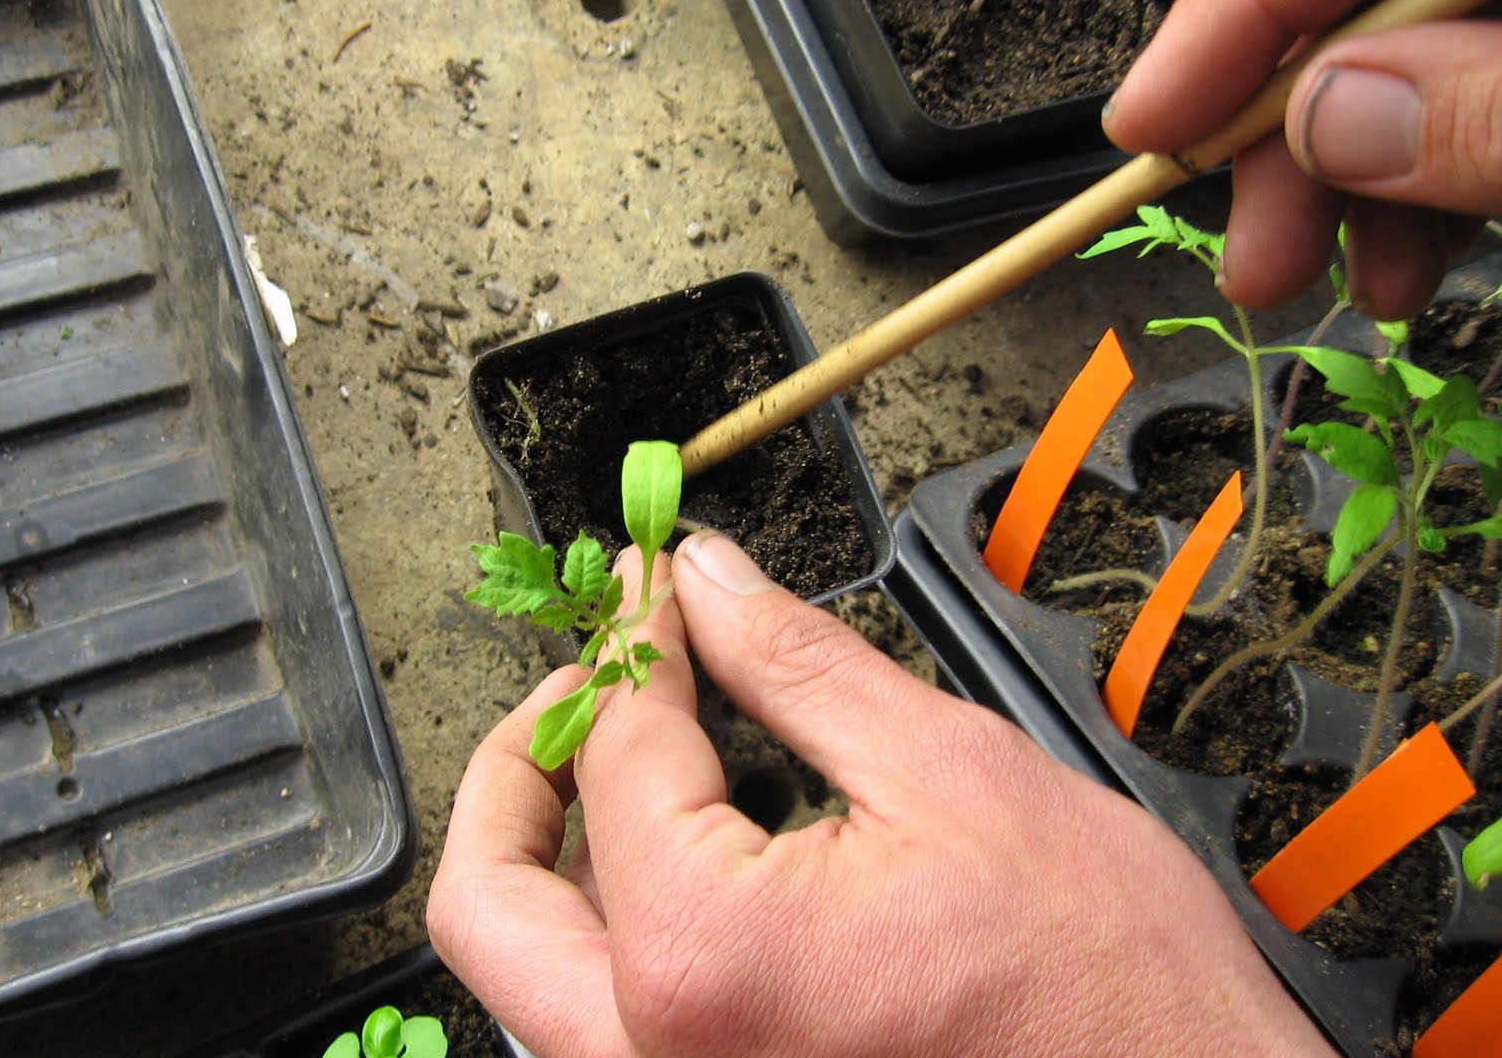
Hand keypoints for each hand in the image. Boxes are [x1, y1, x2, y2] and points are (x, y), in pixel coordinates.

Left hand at [428, 533, 1330, 1055]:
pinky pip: (603, 1026)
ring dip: (547, 854)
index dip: (635, 641)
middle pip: (488, 899)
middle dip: (522, 762)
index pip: (616, 751)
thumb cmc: (1107, 992)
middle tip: (589, 684)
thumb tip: (711, 583)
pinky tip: (679, 855)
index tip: (650, 589)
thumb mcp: (953, 774)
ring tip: (620, 759)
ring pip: (527, 978)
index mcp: (702, 958)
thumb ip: (799, 666)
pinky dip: (610, 926)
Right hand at [1104, 0, 1501, 320]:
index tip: (1140, 131)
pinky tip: (1430, 247)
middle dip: (1304, 136)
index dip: (1231, 17)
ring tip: (1371, 290)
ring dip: (1374, 178)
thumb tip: (1325, 120)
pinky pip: (1485, 72)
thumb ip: (1487, 110)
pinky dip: (1448, 165)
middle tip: (1258, 268)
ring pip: (1428, 44)